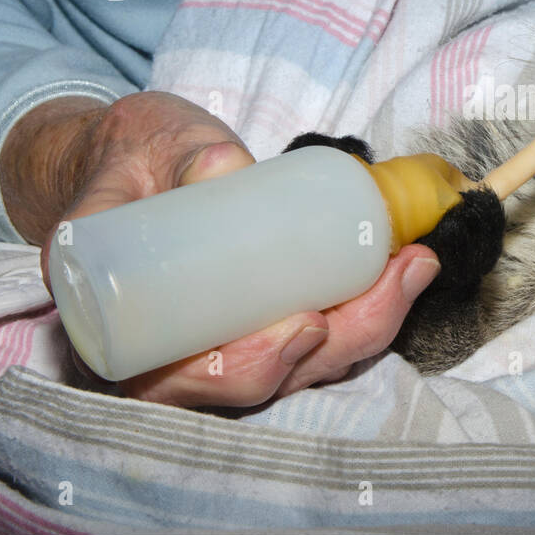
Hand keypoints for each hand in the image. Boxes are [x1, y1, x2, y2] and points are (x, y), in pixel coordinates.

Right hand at [0, 91, 439, 405]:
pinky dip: (368, 309)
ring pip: (304, 365)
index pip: (187, 382)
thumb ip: (175, 160)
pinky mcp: (267, 325)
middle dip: (342, 339)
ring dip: (369, 324)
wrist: (132, 160)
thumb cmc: (127, 164)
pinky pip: (321, 337)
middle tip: (393, 282)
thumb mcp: (139, 153)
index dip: (250, 369)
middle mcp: (176, 360)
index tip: (305, 327)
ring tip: (413, 267)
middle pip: (267, 381)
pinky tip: (407, 269)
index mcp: (121, 337)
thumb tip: (223, 167)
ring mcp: (229, 347)